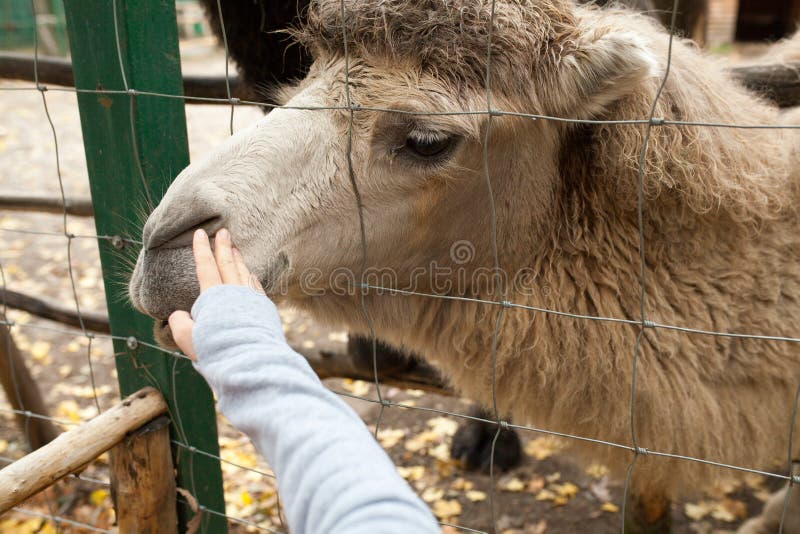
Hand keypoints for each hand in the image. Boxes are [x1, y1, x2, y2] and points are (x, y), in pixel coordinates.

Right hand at [168, 228, 264, 359]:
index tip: (199, 233)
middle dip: (223, 247)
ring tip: (235, 248)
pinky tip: (250, 273)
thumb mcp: (188, 339)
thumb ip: (180, 324)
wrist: (252, 360)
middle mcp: (234, 293)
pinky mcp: (264, 309)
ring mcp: (252, 299)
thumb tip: (179, 315)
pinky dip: (251, 276)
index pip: (206, 267)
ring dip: (238, 259)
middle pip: (227, 264)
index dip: (201, 249)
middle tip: (223, 231)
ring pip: (243, 273)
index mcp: (214, 297)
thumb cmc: (217, 351)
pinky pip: (255, 286)